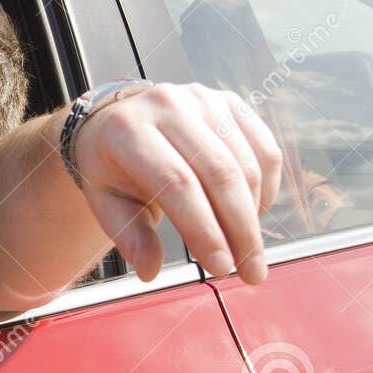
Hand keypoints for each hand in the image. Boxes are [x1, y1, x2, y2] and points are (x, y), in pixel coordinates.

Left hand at [73, 82, 281, 284]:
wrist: (119, 120)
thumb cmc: (111, 167)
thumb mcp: (105, 202)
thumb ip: (128, 235)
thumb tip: (150, 271)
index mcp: (127, 130)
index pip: (177, 183)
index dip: (204, 229)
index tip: (221, 268)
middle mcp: (168, 105)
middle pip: (219, 174)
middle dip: (240, 230)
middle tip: (250, 272)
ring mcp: (203, 100)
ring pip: (246, 165)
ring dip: (255, 216)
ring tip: (249, 252)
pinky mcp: (230, 102)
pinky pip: (264, 150)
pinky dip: (267, 188)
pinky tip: (254, 214)